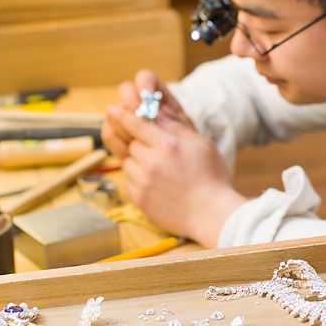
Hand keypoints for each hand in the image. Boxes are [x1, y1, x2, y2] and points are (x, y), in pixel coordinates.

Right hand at [102, 69, 192, 159]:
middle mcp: (139, 102)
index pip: (145, 78)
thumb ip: (172, 120)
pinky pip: (108, 133)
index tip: (148, 98)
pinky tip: (128, 152)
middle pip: (125, 89)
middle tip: (140, 120)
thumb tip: (156, 114)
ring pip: (113, 112)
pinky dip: (116, 141)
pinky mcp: (118, 135)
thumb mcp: (185, 130)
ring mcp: (126, 117)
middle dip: (130, 103)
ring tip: (137, 140)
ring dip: (123, 125)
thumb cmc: (186, 143)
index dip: (144, 85)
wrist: (181, 162)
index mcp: (158, 94)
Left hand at [115, 108, 244, 245]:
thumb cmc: (212, 179)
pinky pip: (129, 182)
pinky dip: (138, 180)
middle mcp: (151, 162)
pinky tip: (157, 185)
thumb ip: (177, 128)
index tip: (113, 110)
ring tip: (158, 171)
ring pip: (127, 163)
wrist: (212, 215)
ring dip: (137, 163)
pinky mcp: (139, 199)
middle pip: (130, 144)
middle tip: (156, 152)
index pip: (135, 125)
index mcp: (168, 145)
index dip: (122, 116)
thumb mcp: (203, 146)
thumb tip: (157, 113)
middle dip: (140, 145)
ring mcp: (143, 182)